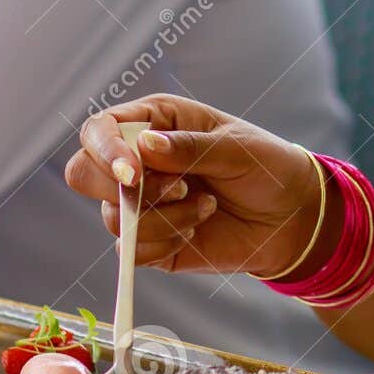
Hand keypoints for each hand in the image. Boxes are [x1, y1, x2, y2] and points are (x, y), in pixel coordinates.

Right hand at [64, 94, 322, 274]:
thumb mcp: (236, 147)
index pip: (100, 130)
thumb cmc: (265, 167)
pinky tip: (199, 227)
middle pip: (84, 174)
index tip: (133, 173)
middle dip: (126, 189)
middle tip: (180, 188)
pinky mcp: (148, 241)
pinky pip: (132, 250)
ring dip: (165, 217)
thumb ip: (190, 147)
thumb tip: (144, 145)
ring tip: (207, 205)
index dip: (105, 150)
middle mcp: (137, 161)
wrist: (289, 216)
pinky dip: (166, 242)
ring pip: (114, 217)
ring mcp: (138, 203)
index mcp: (154, 123)